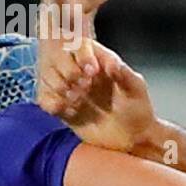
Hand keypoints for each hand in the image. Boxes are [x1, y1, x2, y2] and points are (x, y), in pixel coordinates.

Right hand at [43, 38, 157, 152]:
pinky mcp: (64, 109)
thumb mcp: (136, 89)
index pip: (81, 47)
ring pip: (49, 78)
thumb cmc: (138, 110)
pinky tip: (69, 112)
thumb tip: (112, 64)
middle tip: (84, 88)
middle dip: (68, 72)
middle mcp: (83, 74)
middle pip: (59, 59)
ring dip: (59, 88)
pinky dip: (52, 103)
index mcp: (99, 63)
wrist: (133, 138)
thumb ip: (125, 74)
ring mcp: (72, 90)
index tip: (91, 72)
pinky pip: (46, 100)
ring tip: (77, 100)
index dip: (82, 56)